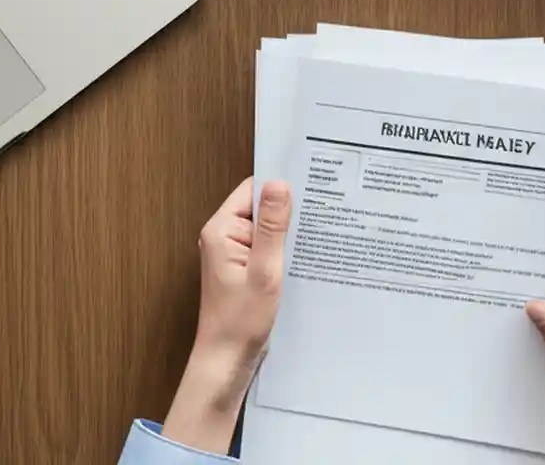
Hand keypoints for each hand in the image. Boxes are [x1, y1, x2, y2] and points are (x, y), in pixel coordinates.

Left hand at [162, 178, 292, 453]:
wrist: (226, 361)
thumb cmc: (241, 322)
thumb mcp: (264, 271)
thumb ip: (272, 227)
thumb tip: (279, 184)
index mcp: (221, 231)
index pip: (252, 190)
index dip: (280, 185)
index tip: (311, 185)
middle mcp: (223, 237)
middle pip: (260, 207)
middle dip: (289, 209)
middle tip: (323, 211)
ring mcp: (233, 253)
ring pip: (266, 228)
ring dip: (288, 232)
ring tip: (318, 234)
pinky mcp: (244, 269)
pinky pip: (267, 247)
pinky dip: (284, 250)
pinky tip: (304, 257)